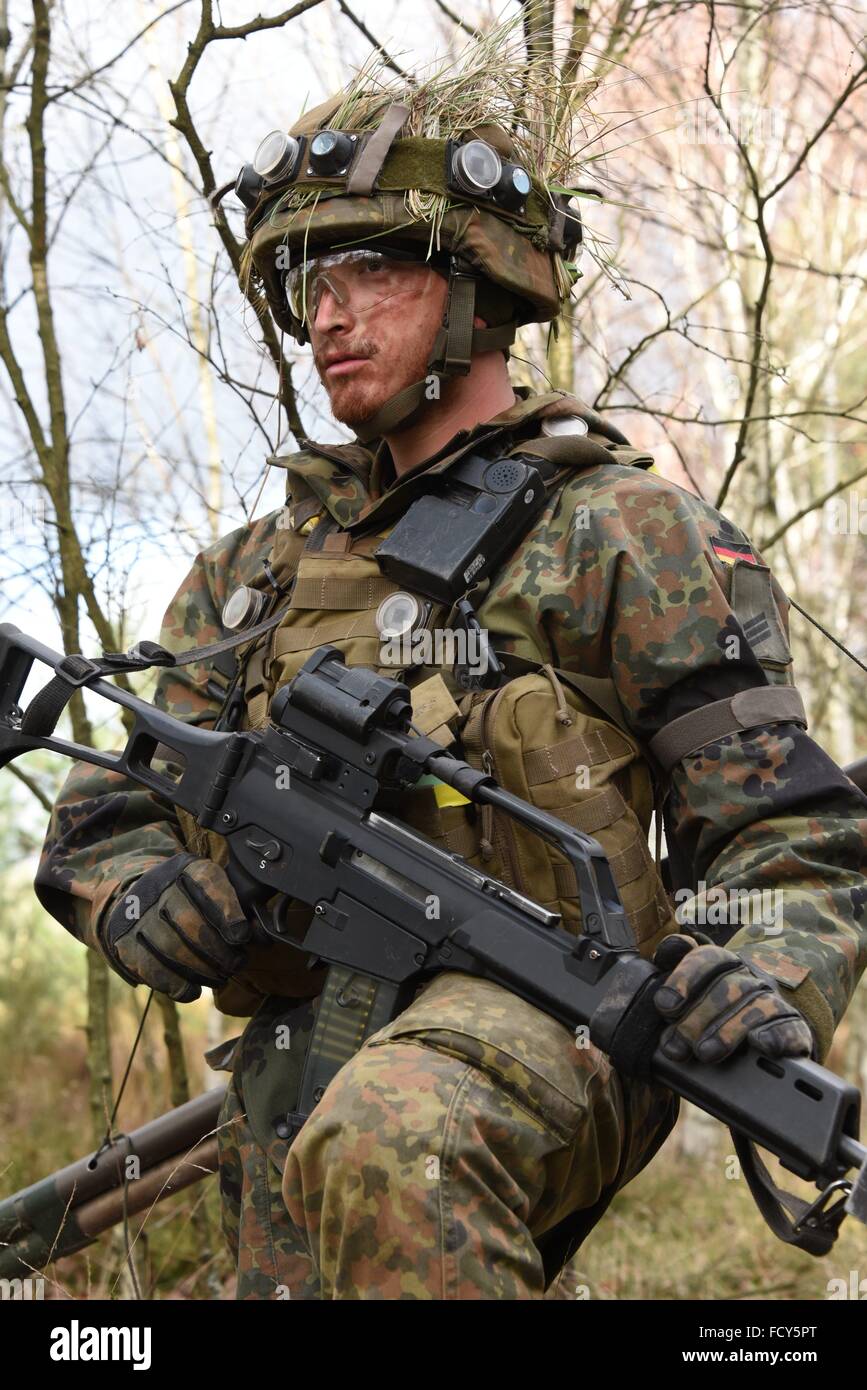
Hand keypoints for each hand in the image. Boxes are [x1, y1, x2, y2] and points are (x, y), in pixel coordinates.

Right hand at [102, 853, 249, 1001]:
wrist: (135, 897)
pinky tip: (193, 989)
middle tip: (236, 964)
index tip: (242, 936)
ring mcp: (137, 917)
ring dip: (202, 970)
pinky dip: (178, 984)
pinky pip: (154, 970)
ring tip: (219, 977)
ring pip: (173, 950)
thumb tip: (262, 936)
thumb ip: (239, 908)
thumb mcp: (213, 889)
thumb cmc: (189, 898)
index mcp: (186, 868)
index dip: (227, 913)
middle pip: (190, 923)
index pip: (207, 886)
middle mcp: (158, 888)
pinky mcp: (124, 944)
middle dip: (219, 951)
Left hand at [652, 935, 813, 1063]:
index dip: (684, 979)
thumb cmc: (720, 1007)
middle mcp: (751, 977)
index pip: (707, 958)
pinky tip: (761, 1045)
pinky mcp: (794, 1026)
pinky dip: (776, 1035)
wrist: (769, 1025)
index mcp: (726, 963)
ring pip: (755, 1007)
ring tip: (706, 1052)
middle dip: (697, 1019)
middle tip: (676, 1046)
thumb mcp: (695, 986)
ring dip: (728, 1031)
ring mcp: (774, 1000)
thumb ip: (676, 966)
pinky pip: (790, 1026)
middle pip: (726, 988)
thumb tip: (665, 951)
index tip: (664, 1006)